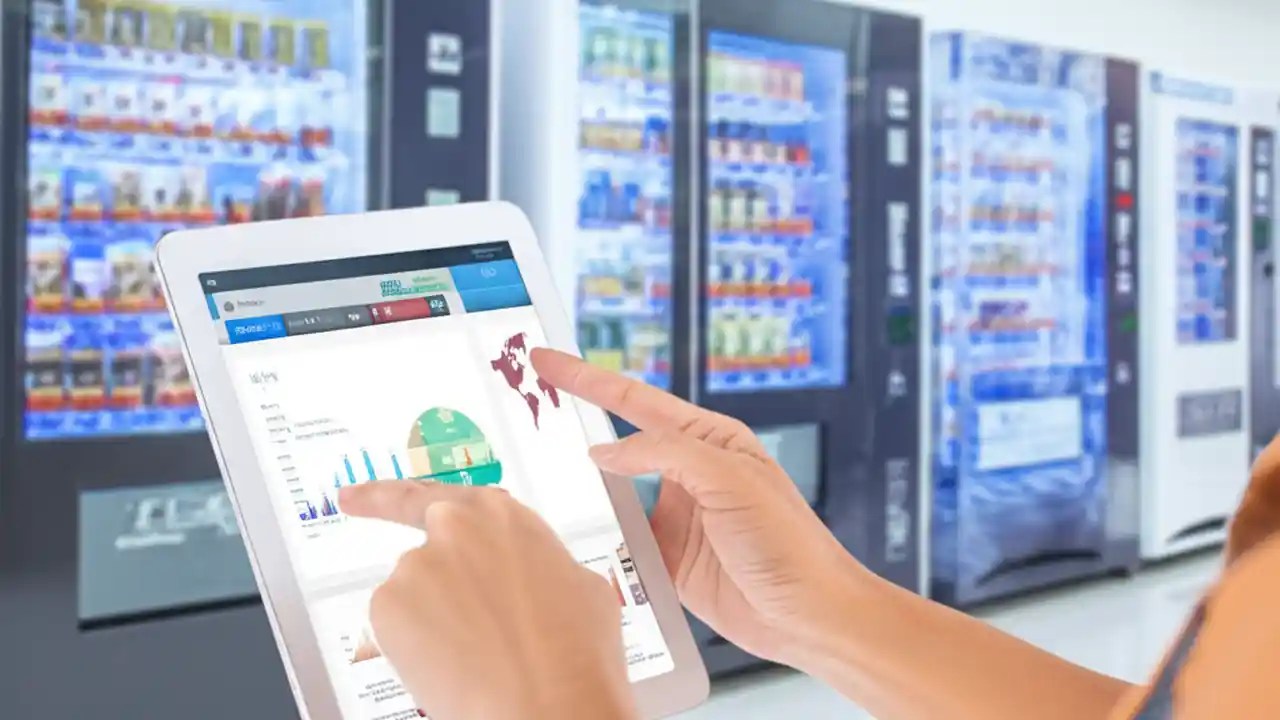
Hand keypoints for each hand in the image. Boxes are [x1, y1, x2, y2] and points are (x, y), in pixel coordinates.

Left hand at [340, 483, 638, 719]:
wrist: (548, 703)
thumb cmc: (577, 651)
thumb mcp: (578, 584)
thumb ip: (535, 564)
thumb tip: (529, 576)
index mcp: (500, 514)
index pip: (432, 493)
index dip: (386, 496)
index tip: (353, 496)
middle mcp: (452, 528)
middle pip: (423, 543)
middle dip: (412, 557)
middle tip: (403, 564)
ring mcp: (416, 566)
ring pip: (414, 593)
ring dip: (434, 619)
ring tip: (481, 657)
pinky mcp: (388, 607)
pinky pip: (396, 627)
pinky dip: (416, 647)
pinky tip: (455, 667)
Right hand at [532, 349, 868, 667]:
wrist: (809, 616)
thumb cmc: (789, 541)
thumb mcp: (729, 480)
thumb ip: (666, 455)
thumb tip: (604, 452)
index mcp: (708, 440)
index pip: (635, 401)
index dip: (587, 379)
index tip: (546, 361)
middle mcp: (688, 474)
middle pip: (616, 445)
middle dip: (571, 427)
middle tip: (523, 410)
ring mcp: (676, 518)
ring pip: (611, 497)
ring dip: (579, 492)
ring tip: (531, 478)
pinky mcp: (668, 562)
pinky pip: (619, 545)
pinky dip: (595, 543)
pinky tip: (567, 539)